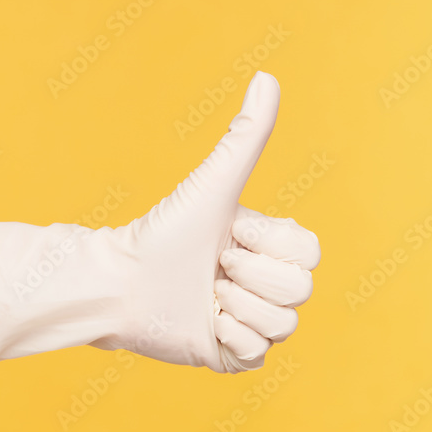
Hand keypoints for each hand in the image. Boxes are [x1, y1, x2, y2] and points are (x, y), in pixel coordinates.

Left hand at [0, 71, 319, 371]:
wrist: (122, 283)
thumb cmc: (165, 230)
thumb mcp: (213, 185)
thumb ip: (246, 136)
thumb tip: (267, 76)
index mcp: (273, 246)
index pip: (310, 253)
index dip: (267, 244)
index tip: (227, 235)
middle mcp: (270, 284)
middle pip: (300, 290)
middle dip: (249, 276)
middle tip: (213, 268)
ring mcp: (256, 321)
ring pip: (284, 325)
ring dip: (237, 307)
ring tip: (206, 296)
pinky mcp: (237, 355)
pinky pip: (261, 354)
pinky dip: (230, 338)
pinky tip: (205, 324)